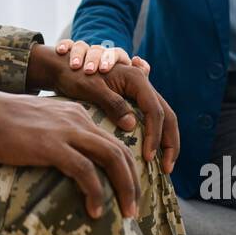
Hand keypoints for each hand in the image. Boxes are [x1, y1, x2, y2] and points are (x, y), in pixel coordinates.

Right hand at [0, 80, 140, 219]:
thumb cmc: (2, 122)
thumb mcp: (39, 123)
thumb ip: (56, 135)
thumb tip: (63, 160)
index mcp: (77, 115)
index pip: (113, 142)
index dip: (126, 169)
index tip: (128, 192)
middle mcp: (78, 120)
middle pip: (120, 151)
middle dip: (133, 182)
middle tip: (134, 209)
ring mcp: (67, 132)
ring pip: (112, 159)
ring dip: (124, 189)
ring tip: (127, 213)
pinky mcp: (52, 146)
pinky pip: (85, 171)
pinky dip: (95, 192)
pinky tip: (96, 210)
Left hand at [32, 44, 178, 172]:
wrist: (65, 65)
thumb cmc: (75, 75)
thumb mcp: (90, 87)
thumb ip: (112, 104)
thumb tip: (131, 125)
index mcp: (136, 79)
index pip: (155, 111)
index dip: (154, 135)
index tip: (147, 157)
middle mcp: (143, 85)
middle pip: (167, 115)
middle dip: (170, 143)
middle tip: (167, 169)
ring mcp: (139, 93)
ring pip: (164, 118)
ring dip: (167, 142)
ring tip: (164, 166)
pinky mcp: (133, 101)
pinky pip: (152, 120)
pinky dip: (156, 137)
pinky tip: (153, 154)